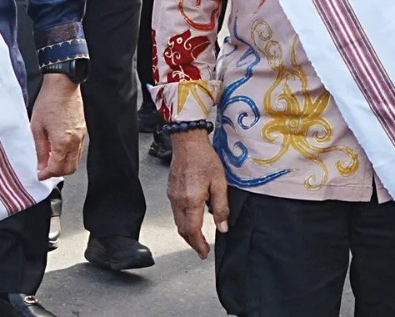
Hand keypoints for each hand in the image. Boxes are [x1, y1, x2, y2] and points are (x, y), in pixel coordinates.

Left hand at [30, 73, 86, 179]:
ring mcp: (81, 136)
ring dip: (63, 164)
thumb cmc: (49, 102)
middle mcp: (75, 142)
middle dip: (56, 173)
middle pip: (70, 169)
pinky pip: (78, 150)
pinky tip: (58, 149)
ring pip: (75, 161)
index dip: (46, 174)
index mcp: (62, 142)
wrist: (63, 85)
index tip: (39, 174)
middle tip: (45, 169)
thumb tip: (40, 165)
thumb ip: (40, 150)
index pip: (56, 168)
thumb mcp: (37, 128)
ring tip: (50, 159)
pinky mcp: (83, 131)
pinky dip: (69, 155)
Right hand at [168, 130, 228, 258]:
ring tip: (198, 237)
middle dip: (192, 242)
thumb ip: (221, 207)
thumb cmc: (204, 158)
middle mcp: (178, 201)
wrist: (187, 142)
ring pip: (178, 222)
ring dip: (187, 232)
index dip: (199, 245)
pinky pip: (176, 212)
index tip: (205, 253)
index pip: (192, 231)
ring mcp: (172, 196)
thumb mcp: (220, 183)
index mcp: (191, 201)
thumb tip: (223, 227)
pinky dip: (184, 220)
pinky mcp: (171, 191)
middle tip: (202, 249)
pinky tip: (192, 217)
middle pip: (182, 230)